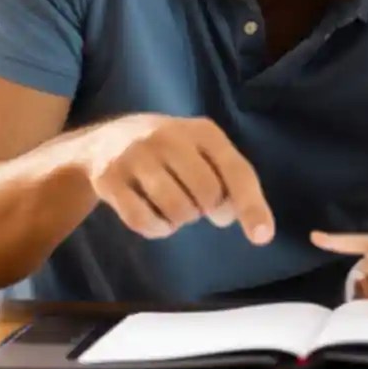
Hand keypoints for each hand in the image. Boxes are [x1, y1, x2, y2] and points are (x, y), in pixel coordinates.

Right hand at [81, 114, 273, 243]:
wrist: (105, 140)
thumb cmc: (171, 152)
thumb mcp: (204, 152)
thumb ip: (231, 180)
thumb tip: (244, 222)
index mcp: (203, 131)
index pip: (236, 170)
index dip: (251, 205)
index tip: (262, 237)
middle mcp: (169, 137)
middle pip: (207, 195)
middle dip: (207, 209)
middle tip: (195, 200)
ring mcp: (136, 156)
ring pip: (176, 210)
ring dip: (181, 220)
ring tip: (174, 204)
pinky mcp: (110, 179)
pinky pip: (144, 221)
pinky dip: (157, 229)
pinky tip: (155, 216)